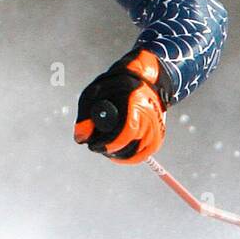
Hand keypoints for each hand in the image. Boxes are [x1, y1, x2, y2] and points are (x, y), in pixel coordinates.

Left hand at [74, 49, 169, 163]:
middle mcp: (150, 119)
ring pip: (136, 154)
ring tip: (105, 148)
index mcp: (136, 106)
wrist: (143, 81)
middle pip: (129, 147)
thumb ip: (86, 116)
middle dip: (109, 150)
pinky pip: (143, 155)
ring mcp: (156, 130)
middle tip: (96, 147)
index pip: (124, 133)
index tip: (93, 145)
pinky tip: (116, 153)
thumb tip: (81, 139)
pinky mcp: (158, 137)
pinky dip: (129, 157)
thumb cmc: (115, 86)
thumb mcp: (94, 94)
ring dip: (118, 155)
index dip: (107, 144)